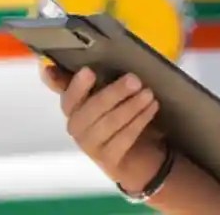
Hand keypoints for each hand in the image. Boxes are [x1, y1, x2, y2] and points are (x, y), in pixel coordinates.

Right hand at [40, 63, 166, 191]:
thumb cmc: (124, 115)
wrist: (142, 154)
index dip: (74, 84)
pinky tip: (151, 108)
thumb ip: (100, 76)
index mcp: (73, 105)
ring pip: (107, 123)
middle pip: (88, 109)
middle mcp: (76, 126)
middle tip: (135, 80)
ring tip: (148, 94)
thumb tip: (73, 59)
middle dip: (113, 93)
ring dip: (130, 107)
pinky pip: (123, 138)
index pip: (67, 93)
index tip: (88, 71)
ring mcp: (90, 146)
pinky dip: (139, 121)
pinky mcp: (108, 160)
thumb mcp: (114, 92)